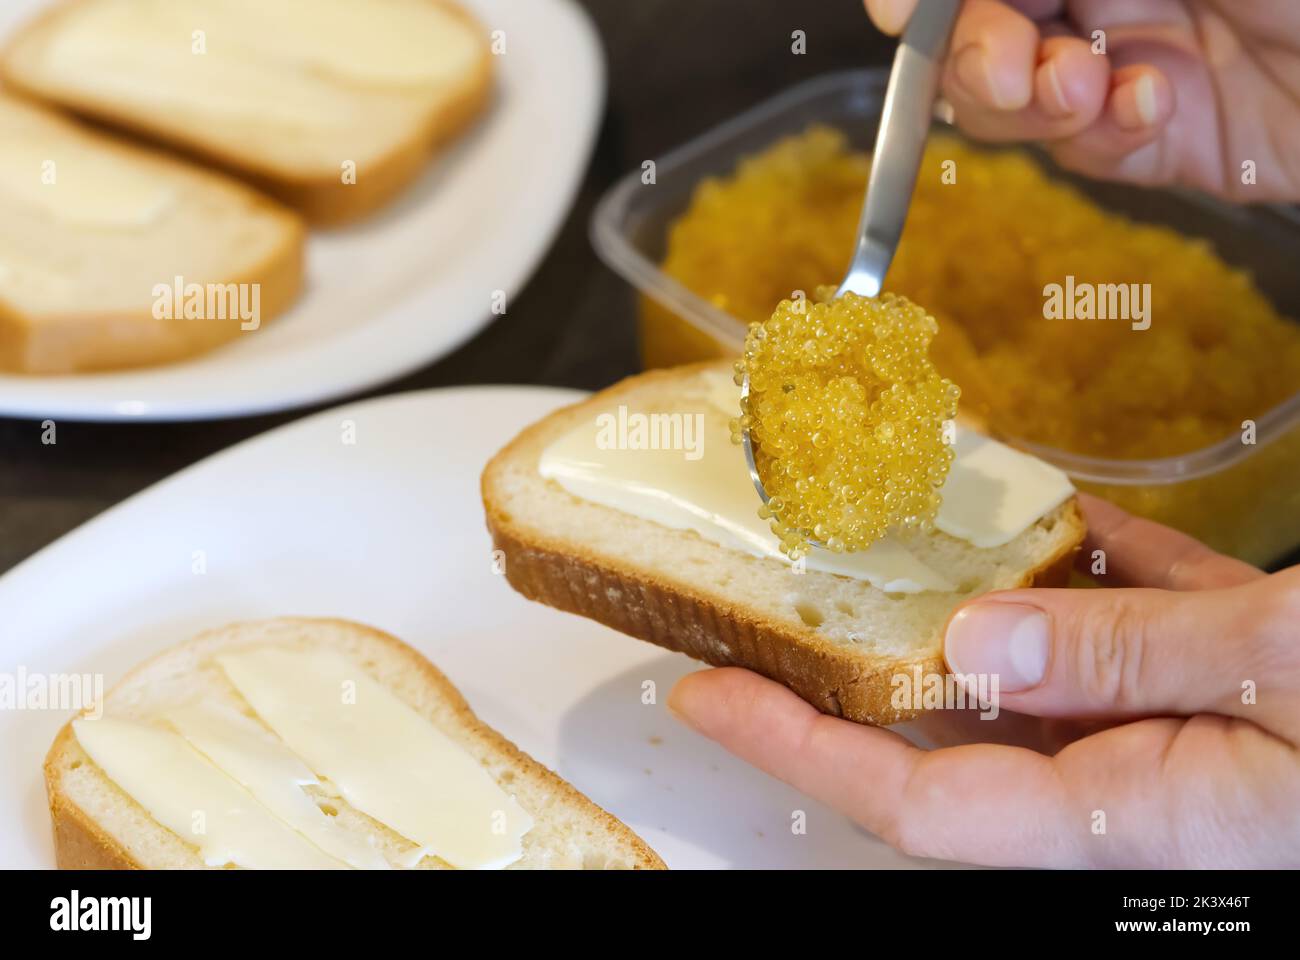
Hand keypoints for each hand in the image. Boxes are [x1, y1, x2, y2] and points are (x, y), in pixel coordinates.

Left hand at [666, 493, 1299, 866]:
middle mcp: (1146, 789)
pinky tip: (1052, 519)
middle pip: (954, 742)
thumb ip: (1130, 659)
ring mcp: (1186, 734)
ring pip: (1038, 679)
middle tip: (769, 604)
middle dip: (855, 676)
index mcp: (1145, 815)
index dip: (799, 751)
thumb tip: (978, 641)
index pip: (918, 803)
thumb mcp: (1295, 667)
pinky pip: (1132, 636)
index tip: (708, 692)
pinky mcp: (1235, 682)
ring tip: (887, 544)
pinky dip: (1091, 580)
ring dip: (967, 610)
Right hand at [865, 0, 1299, 200]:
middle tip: (1003, 67)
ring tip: (1078, 91)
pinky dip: (1103, 135)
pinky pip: (1092, 150)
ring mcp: (1128, 60)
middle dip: (972, 53)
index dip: (926, 0)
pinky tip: (1149, 104)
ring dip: (1028, 102)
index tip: (906, 13)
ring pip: (1015, 102)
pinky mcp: (1163, 137)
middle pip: (976, 32)